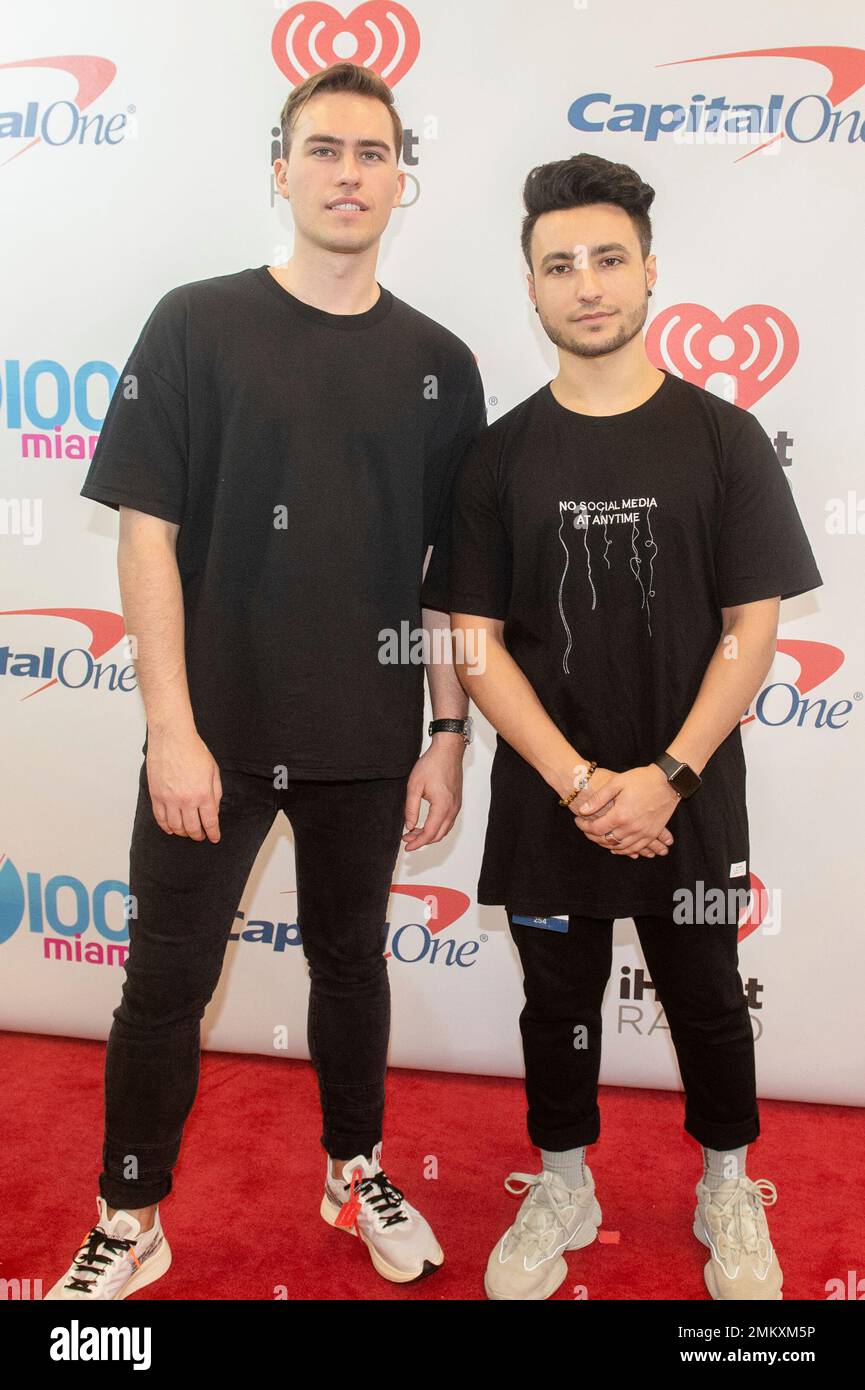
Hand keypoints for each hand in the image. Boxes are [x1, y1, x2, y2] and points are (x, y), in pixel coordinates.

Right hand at [146, 727, 222, 841]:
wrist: (172, 737)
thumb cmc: (193, 750)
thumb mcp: (214, 771)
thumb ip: (215, 792)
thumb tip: (214, 810)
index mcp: (203, 793)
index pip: (210, 822)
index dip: (213, 833)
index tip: (214, 838)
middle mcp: (186, 799)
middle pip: (192, 828)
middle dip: (198, 835)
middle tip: (201, 836)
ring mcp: (169, 799)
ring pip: (175, 826)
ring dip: (182, 833)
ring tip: (187, 833)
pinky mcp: (156, 795)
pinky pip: (160, 818)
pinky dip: (166, 826)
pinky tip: (171, 828)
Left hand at [402, 737, 463, 849]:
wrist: (447, 751)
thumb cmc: (432, 764)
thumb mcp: (414, 786)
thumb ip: (411, 809)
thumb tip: (409, 826)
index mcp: (442, 806)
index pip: (429, 833)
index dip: (417, 842)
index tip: (407, 846)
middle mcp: (452, 809)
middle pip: (438, 835)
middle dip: (422, 840)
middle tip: (407, 839)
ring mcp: (456, 806)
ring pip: (444, 829)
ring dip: (430, 834)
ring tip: (413, 832)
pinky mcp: (456, 802)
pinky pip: (448, 822)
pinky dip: (437, 827)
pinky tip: (425, 824)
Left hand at [572, 764, 679, 857]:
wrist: (668, 781)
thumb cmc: (641, 779)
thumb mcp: (617, 783)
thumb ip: (599, 798)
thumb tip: (583, 810)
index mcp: (620, 815)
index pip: (596, 828)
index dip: (583, 826)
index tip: (577, 820)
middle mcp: (631, 828)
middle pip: (606, 840)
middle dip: (592, 836)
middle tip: (585, 830)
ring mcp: (643, 833)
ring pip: (620, 847)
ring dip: (606, 845)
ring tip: (598, 838)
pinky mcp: (652, 833)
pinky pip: (636, 848)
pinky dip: (625, 851)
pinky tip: (617, 848)